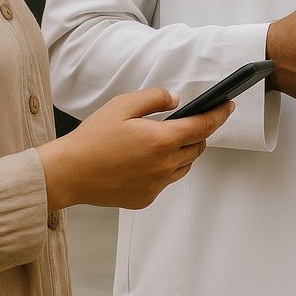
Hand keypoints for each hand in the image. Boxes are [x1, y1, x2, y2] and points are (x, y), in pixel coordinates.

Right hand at [37, 88, 231, 211]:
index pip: (203, 126)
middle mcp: (164, 165)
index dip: (219, 114)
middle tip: (188, 122)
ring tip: (165, 141)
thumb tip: (176, 100)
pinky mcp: (146, 198)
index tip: (228, 106)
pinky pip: (166, 181)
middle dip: (198, 133)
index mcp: (161, 140)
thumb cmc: (92, 139)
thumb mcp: (122, 105)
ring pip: (184, 166)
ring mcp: (156, 184)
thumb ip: (155, 98)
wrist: (68, 173)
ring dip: (183, 152)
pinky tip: (146, 160)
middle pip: (197, 147)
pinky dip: (165, 169)